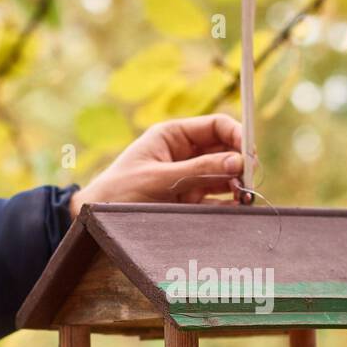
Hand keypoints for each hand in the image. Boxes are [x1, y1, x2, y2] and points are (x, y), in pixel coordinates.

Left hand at [71, 114, 247, 214]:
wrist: (97, 220)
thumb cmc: (119, 192)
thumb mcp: (159, 178)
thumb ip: (199, 170)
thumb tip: (237, 161)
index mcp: (173, 135)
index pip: (216, 126)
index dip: (237, 134)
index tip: (249, 152)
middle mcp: (185, 153)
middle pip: (225, 150)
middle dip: (240, 162)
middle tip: (250, 179)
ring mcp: (190, 176)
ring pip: (225, 174)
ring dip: (238, 183)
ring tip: (245, 196)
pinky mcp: (190, 199)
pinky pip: (218, 197)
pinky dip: (230, 201)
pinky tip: (237, 206)